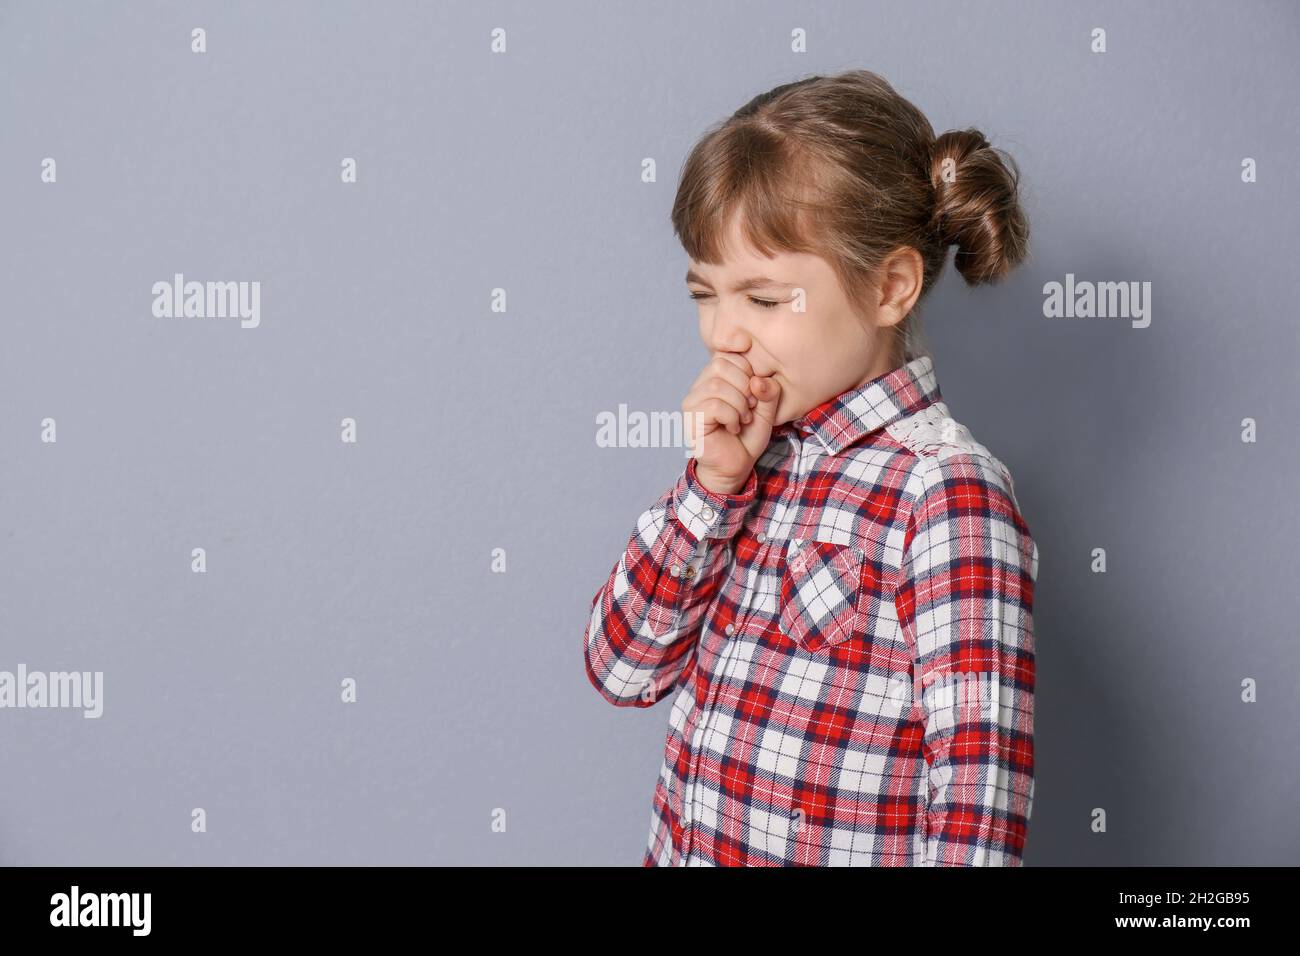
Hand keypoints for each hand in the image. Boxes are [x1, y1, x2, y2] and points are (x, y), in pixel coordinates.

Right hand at [681, 352, 781, 494]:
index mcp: (717, 376)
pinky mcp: (691, 418)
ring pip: (716, 385)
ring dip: (738, 404)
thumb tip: (758, 380)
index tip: (756, 387)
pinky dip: (731, 417)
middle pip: (720, 364)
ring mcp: (693, 401)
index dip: (746, 366)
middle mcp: (701, 385)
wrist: (736, 465)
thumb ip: (769, 390)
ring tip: (743, 419)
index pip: (727, 353)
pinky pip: (713, 406)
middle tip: (750, 407)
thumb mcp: (767, 409)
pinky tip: (733, 427)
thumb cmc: (748, 435)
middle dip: (744, 385)